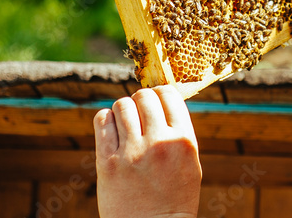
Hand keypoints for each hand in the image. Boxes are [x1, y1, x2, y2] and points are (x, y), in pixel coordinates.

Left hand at [94, 86, 200, 217]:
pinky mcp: (108, 162)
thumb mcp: (189, 162)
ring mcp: (132, 152)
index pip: (168, 93)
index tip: (156, 101)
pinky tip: (112, 131)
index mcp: (183, 140)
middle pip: (143, 96)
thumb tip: (160, 99)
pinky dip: (106, 120)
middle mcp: (159, 142)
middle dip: (140, 101)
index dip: (160, 94)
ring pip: (122, 105)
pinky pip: (102, 120)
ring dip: (123, 111)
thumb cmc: (173, 197)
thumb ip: (178, 131)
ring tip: (125, 125)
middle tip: (139, 115)